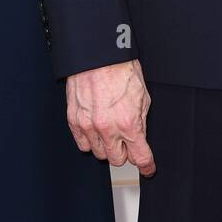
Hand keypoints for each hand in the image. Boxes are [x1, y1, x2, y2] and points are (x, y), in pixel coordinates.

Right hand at [66, 58, 155, 175]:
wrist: (98, 54)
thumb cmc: (121, 69)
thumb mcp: (143, 97)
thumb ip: (140, 122)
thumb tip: (139, 137)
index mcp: (128, 123)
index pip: (140, 157)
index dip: (146, 165)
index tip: (147, 168)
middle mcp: (107, 128)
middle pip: (117, 159)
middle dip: (124, 152)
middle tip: (126, 142)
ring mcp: (88, 125)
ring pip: (99, 153)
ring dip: (106, 146)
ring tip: (110, 132)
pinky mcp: (74, 120)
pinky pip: (82, 143)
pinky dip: (90, 140)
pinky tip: (95, 130)